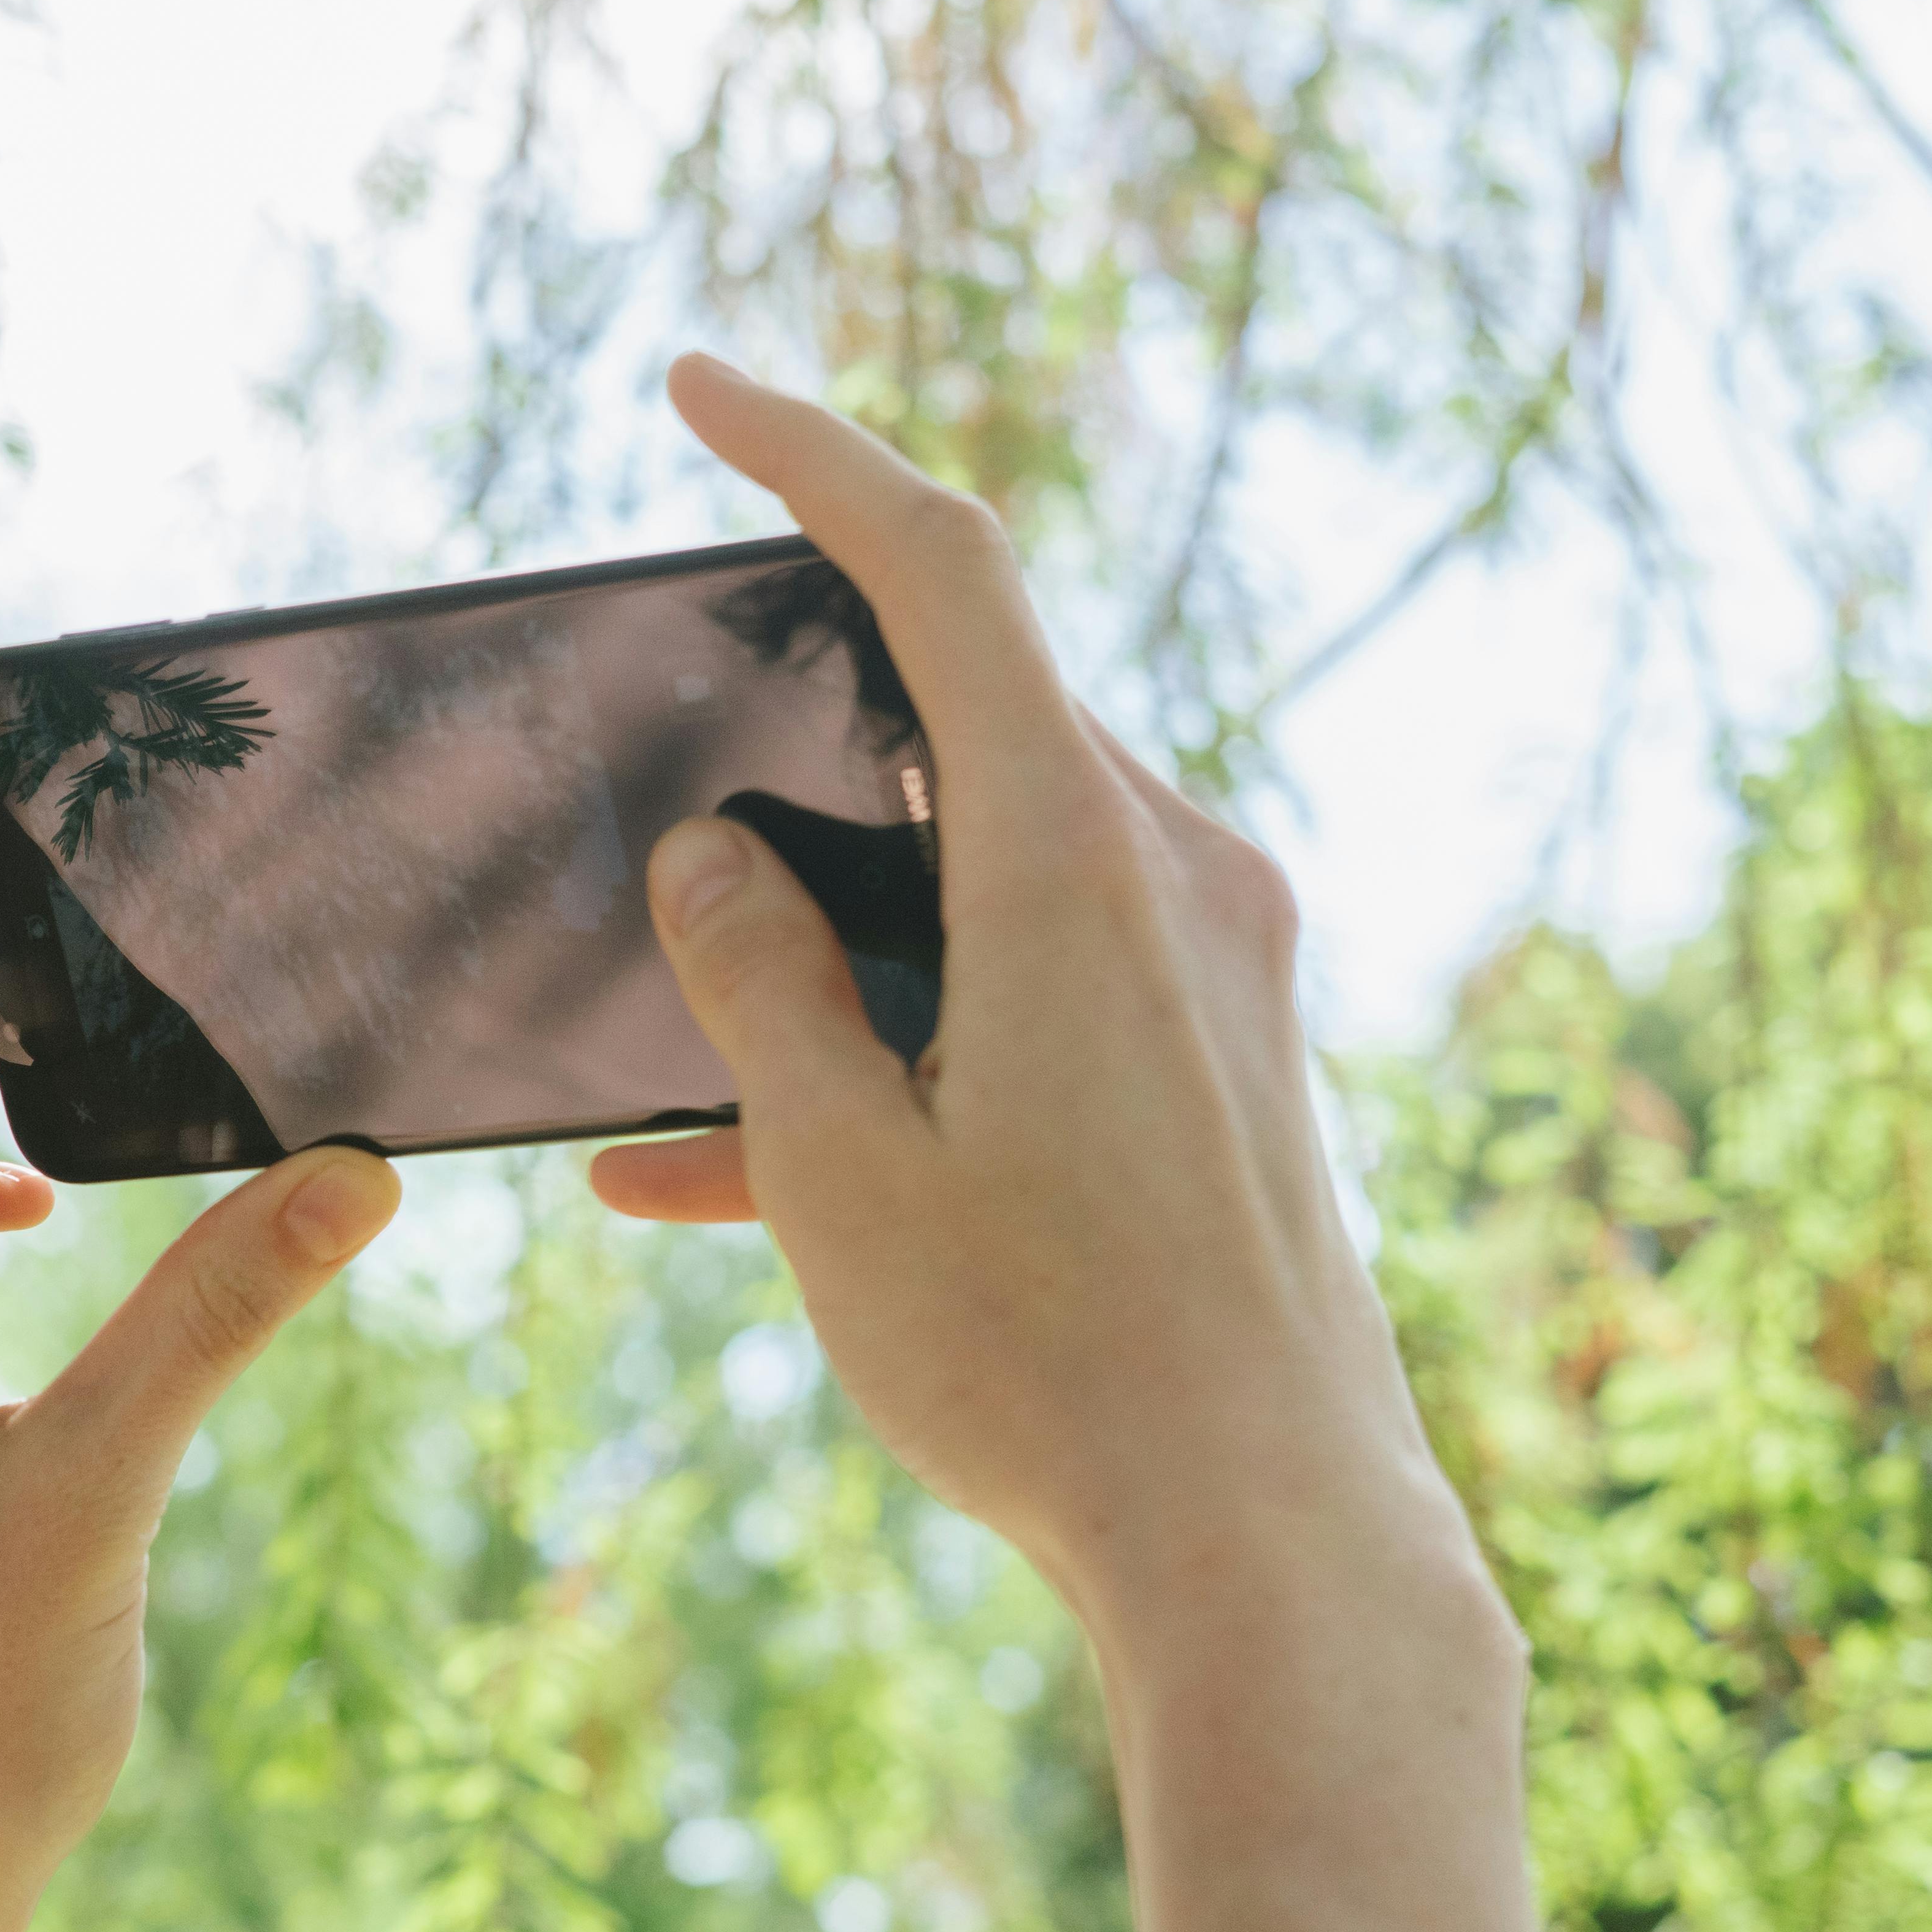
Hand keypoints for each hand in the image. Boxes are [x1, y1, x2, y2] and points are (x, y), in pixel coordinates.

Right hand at [594, 356, 1497, 1670]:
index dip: (816, 454)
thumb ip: (761, 988)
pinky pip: (1031, 994)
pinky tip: (727, 1181)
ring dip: (825, 956)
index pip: (948, 566)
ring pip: (980, 883)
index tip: (704, 390)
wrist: (1270, 1541)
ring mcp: (1217, 969)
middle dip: (797, 761)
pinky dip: (900, 1047)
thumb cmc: (1053, 1359)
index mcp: (1080, 858)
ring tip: (664, 1089)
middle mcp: (1176, 874)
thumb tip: (713, 865)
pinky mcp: (1225, 1062)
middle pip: (964, 727)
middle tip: (660, 812)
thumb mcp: (842, 1168)